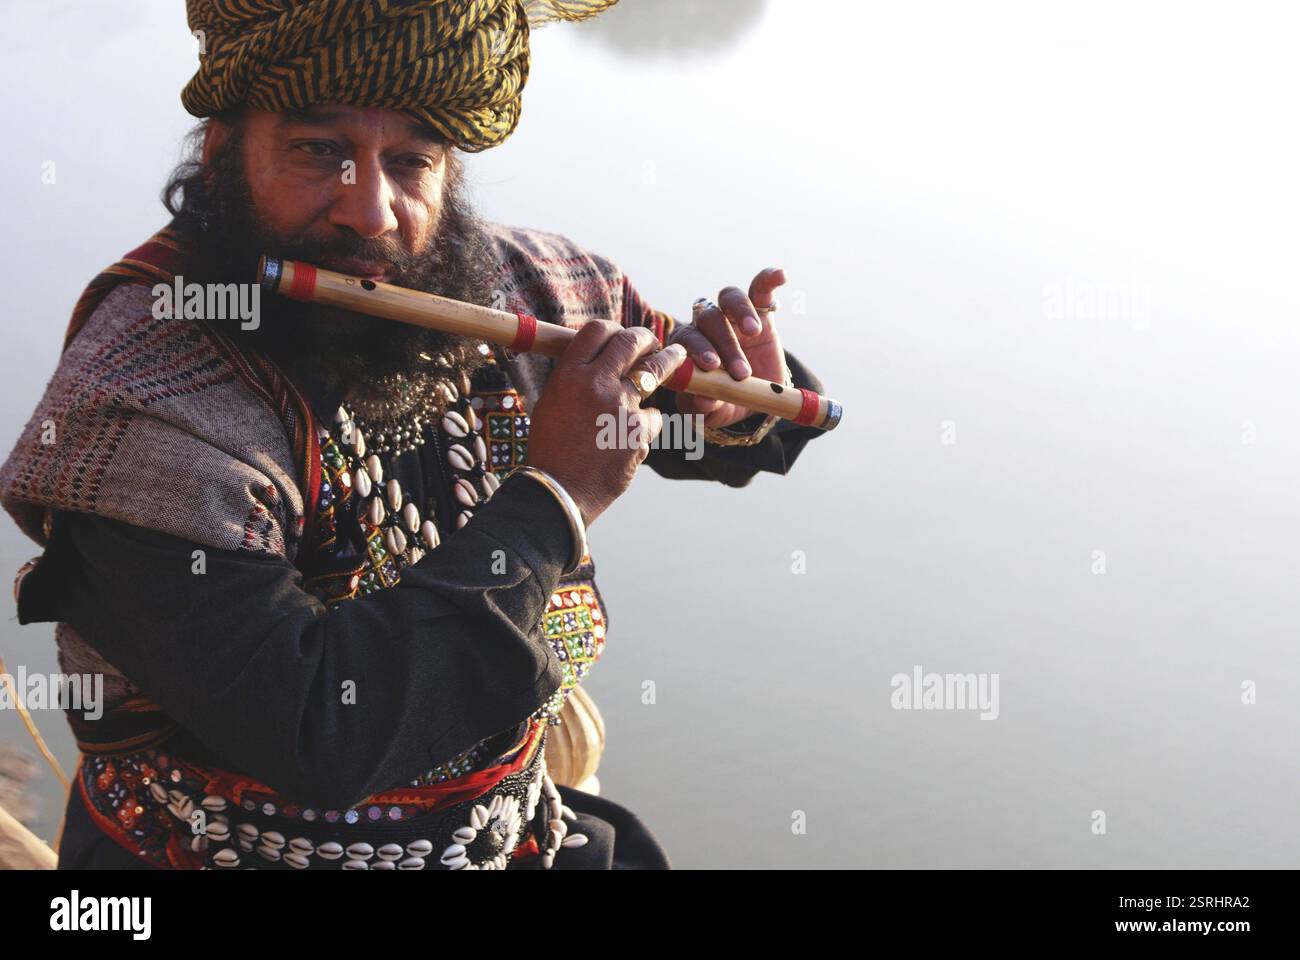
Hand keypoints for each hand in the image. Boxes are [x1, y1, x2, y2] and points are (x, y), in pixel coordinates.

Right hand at [527, 320, 688, 525]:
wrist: (559, 491)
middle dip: (647, 338)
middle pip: (630, 342)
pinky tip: (635, 434)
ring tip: (678, 356)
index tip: (624, 334)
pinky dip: (647, 422)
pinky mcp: (639, 431)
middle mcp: (595, 383)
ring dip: (669, 360)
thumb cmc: (552, 450)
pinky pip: (653, 416)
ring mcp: (620, 406)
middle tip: (654, 341)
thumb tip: (600, 361)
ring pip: (654, 371)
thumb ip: (575, 380)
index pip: (597, 331)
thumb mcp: (552, 404)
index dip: (615, 329)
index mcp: (568, 375)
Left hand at [667, 267, 787, 426]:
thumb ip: (703, 404)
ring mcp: (731, 315)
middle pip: (709, 320)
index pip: (686, 339)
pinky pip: (759, 288)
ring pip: (728, 298)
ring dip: (741, 311)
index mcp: (687, 347)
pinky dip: (768, 279)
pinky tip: (780, 276)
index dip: (698, 349)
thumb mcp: (712, 410)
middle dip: (725, 344)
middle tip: (741, 371)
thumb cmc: (724, 403)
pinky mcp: (758, 310)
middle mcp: (706, 326)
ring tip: (754, 331)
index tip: (713, 366)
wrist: (752, 400)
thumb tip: (703, 397)